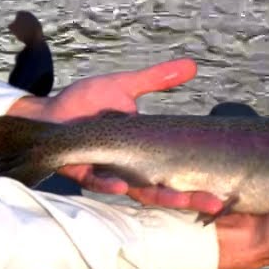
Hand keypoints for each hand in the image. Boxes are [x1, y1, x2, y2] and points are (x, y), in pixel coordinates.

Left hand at [4, 58, 228, 209]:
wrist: (46, 113)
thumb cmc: (84, 101)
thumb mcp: (125, 86)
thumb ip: (157, 79)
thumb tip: (192, 65)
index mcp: (144, 149)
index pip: (175, 169)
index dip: (197, 182)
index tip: (222, 190)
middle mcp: (131, 166)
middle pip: (164, 187)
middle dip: (189, 197)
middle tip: (214, 203)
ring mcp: (110, 171)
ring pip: (139, 191)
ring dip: (159, 196)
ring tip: (180, 199)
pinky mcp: (84, 171)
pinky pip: (100, 182)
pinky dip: (110, 184)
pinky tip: (122, 186)